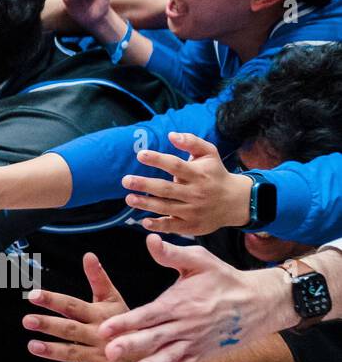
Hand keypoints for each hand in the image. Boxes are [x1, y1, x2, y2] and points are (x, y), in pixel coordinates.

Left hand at [24, 252, 134, 361]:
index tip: (33, 295)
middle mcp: (99, 335)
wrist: (152, 355)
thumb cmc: (128, 324)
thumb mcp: (115, 300)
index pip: (73, 305)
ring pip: (72, 352)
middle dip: (49, 324)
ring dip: (52, 350)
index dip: (53, 300)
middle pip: (70, 329)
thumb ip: (98, 279)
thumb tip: (88, 255)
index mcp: (99, 315)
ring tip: (32, 345)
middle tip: (27, 320)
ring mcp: (100, 356)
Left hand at [99, 236, 290, 361]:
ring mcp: (192, 343)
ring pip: (168, 358)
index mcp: (178, 303)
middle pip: (153, 337)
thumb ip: (172, 253)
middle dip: (131, 345)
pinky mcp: (199, 354)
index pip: (147, 314)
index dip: (126, 321)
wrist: (256, 302)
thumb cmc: (223, 278)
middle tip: (110, 353)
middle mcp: (184, 325)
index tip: (105, 327)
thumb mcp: (199, 260)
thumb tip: (149, 239)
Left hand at [121, 132, 253, 235]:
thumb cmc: (216, 173)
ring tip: (129, 198)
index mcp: (198, 174)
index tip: (140, 155)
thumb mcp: (209, 153)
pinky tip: (144, 222)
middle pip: (167, 189)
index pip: (175, 165)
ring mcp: (194, 211)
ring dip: (146, 204)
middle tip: (125, 180)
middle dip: (145, 185)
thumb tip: (171, 135)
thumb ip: (192, 141)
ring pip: (167, 207)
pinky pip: (173, 226)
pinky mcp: (192, 225)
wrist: (236, 202)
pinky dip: (158, 225)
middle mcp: (196, 193)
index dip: (158, 160)